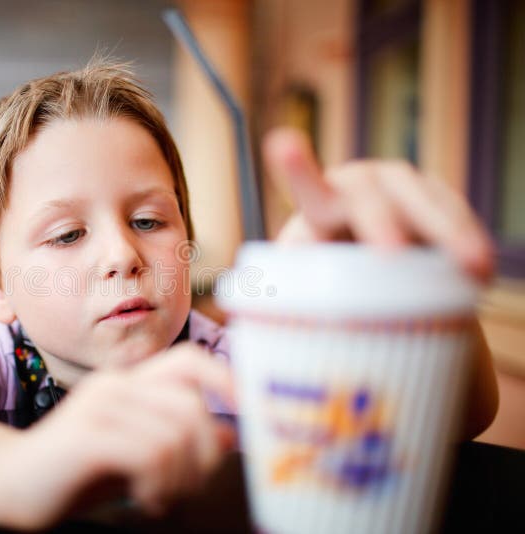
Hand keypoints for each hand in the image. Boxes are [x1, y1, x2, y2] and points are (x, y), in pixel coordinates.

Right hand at [5, 343, 234, 528]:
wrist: (9, 484)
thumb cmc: (75, 472)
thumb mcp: (134, 454)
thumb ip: (176, 440)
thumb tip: (230, 436)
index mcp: (128, 383)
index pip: (188, 361)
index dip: (226, 378)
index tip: (248, 410)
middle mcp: (115, 385)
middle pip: (192, 406)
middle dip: (206, 454)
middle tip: (189, 485)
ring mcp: (99, 406)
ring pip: (176, 434)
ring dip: (182, 478)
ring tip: (162, 496)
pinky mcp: (87, 435)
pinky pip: (151, 454)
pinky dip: (160, 485)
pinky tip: (145, 499)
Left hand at [262, 128, 494, 280]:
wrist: (371, 262)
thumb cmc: (329, 274)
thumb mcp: (305, 282)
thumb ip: (292, 289)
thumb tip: (271, 311)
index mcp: (320, 203)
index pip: (305, 185)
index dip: (296, 166)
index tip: (282, 144)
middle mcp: (360, 184)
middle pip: (369, 196)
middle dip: (381, 222)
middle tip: (390, 254)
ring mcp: (403, 186)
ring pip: (424, 201)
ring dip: (448, 233)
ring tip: (472, 267)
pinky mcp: (437, 198)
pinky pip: (456, 215)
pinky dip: (468, 241)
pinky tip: (482, 271)